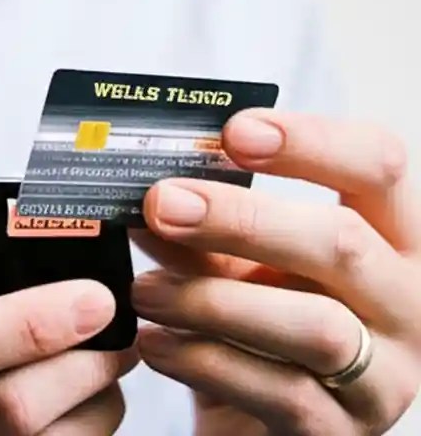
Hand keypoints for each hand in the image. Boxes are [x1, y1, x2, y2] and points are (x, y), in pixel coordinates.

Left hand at [131, 110, 420, 434]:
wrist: (255, 427)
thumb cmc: (252, 327)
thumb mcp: (232, 266)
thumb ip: (198, 228)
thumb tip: (143, 186)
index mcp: (391, 238)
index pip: (379, 166)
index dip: (311, 141)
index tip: (234, 132)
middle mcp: (407, 303)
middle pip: (341, 243)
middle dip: (243, 218)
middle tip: (162, 204)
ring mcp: (385, 375)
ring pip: (315, 327)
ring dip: (213, 299)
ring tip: (143, 289)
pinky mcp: (343, 433)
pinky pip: (279, 392)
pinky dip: (205, 362)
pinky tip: (154, 345)